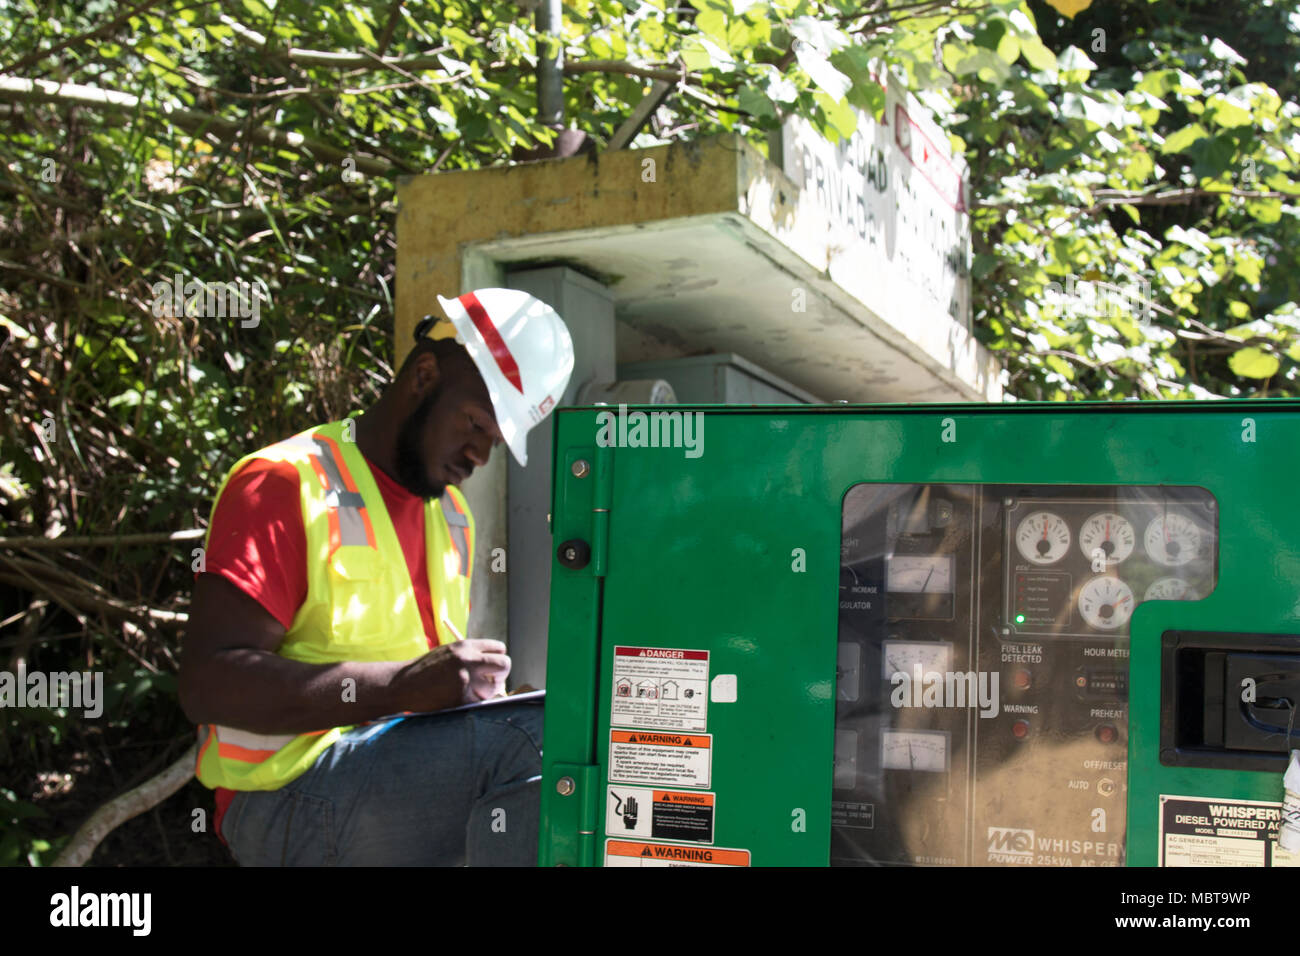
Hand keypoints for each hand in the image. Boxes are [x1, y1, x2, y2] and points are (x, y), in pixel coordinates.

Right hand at [390, 638, 511, 710]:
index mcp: (465, 645)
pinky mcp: (460, 697)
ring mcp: (464, 678)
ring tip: (470, 691)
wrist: (402, 684)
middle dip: (501, 674)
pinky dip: (472, 702)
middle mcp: (467, 659)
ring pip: (494, 687)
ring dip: (487, 692)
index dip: (498, 659)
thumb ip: (470, 656)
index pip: (499, 649)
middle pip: (504, 664)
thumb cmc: (425, 670)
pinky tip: (458, 698)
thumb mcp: (448, 653)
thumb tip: (495, 667)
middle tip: (491, 681)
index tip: (492, 667)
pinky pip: (479, 702)